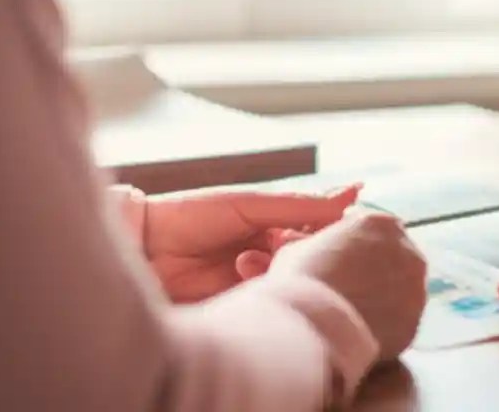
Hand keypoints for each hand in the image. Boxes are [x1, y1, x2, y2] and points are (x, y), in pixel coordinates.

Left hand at [144, 185, 359, 302]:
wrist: (146, 248)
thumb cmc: (192, 216)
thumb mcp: (250, 204)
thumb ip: (300, 204)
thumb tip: (353, 192)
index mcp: (274, 224)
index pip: (319, 227)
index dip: (331, 226)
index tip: (340, 222)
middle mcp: (271, 253)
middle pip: (312, 255)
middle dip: (303, 248)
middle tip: (279, 243)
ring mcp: (259, 281)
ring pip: (296, 277)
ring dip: (281, 266)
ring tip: (248, 258)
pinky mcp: (247, 306)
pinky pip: (275, 300)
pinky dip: (266, 286)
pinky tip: (243, 271)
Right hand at [269, 210, 427, 361]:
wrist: (314, 328)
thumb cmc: (302, 279)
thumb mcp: (298, 249)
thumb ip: (315, 244)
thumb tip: (312, 249)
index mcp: (381, 223)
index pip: (371, 228)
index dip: (354, 242)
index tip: (340, 255)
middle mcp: (408, 251)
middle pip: (394, 257)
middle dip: (375, 268)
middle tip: (349, 286)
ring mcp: (416, 289)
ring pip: (401, 290)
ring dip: (384, 296)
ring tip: (355, 312)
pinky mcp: (415, 323)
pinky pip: (399, 321)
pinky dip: (385, 325)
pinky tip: (362, 331)